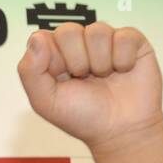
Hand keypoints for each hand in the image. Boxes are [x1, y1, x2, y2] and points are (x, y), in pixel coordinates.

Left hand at [17, 23, 162, 152]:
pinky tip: (122, 71)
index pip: (42, 38)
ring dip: (100, 63)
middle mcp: (78, 43)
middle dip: (76, 62)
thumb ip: (31, 71)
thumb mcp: (45, 102)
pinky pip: (124, 36)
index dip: (53, 61)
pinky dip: (122, 60)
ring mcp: (105, 39)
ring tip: (104, 76)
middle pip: (68, 31)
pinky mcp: (131, 40)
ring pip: (97, 31)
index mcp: (54, 55)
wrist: (120, 131)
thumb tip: (36, 38)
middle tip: (84, 79)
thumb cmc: (83, 116)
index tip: (62, 80)